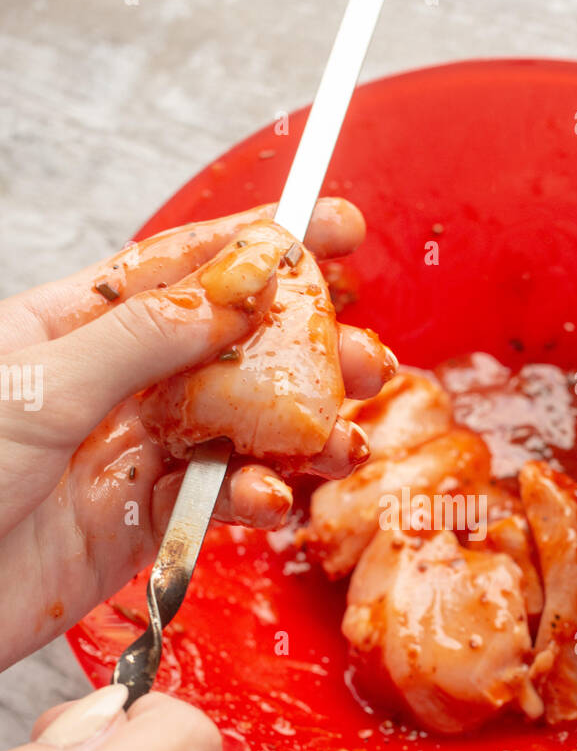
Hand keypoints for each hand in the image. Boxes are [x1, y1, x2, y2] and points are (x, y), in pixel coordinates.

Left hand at [0, 199, 391, 668]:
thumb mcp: (39, 385)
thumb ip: (144, 337)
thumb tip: (237, 283)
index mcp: (69, 326)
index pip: (180, 266)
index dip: (258, 243)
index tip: (329, 226)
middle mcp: (107, 384)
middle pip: (226, 349)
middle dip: (301, 349)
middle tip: (364, 354)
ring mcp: (126, 455)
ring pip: (234, 428)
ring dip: (295, 433)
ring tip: (340, 438)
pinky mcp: (138, 524)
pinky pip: (215, 502)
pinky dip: (253, 501)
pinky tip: (272, 502)